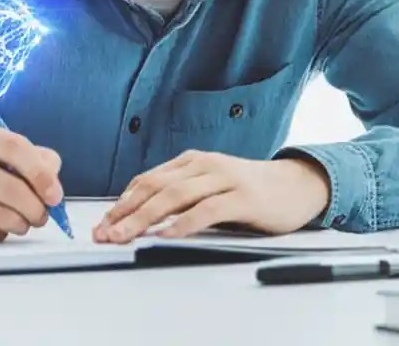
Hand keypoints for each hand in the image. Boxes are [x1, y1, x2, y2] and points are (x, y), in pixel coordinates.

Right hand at [0, 123, 63, 242]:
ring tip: (22, 221)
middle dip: (37, 209)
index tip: (55, 195)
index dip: (42, 174)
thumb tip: (54, 181)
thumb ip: (28, 157)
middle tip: (42, 216)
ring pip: (4, 217)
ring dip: (22, 224)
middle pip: (14, 189)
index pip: (17, 148)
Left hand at [93, 150, 330, 242]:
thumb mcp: (209, 186)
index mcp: (191, 161)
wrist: (296, 185)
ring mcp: (224, 178)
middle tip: (105, 233)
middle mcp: (204, 165)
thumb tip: (139, 217)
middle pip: (155, 187)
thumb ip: (180, 196)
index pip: (146, 180)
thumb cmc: (249, 190)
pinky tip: (168, 235)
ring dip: (145, 218)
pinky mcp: (244, 198)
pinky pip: (208, 210)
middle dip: (125, 212)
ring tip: (126, 235)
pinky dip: (185, 223)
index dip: (121, 203)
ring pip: (175, 196)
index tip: (102, 225)